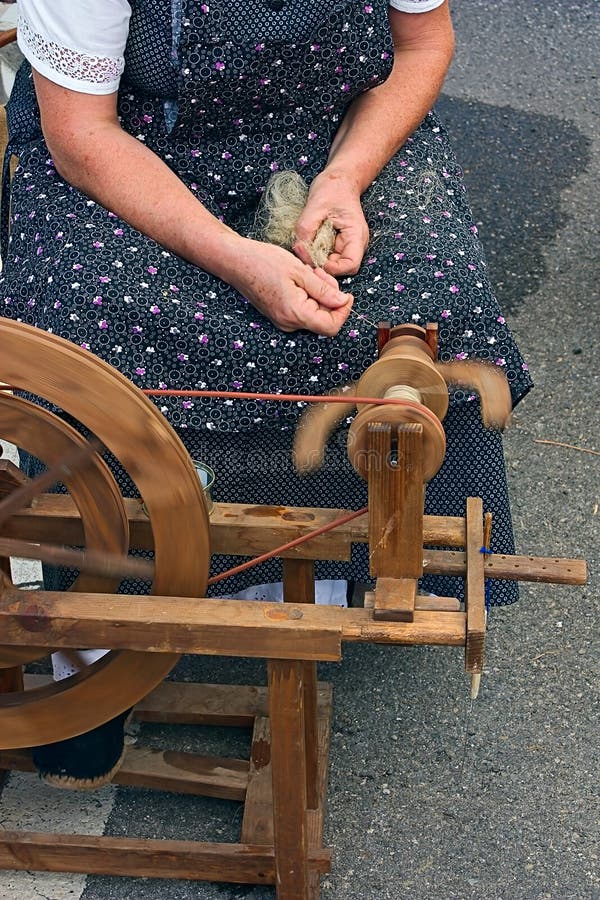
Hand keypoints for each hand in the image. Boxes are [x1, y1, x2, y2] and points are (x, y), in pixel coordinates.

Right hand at [224, 238, 353, 335]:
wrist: (235, 262)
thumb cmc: (264, 262)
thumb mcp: (300, 271)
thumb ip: (324, 290)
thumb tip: (343, 302)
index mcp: (295, 313)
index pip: (331, 327)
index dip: (344, 312)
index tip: (347, 294)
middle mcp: (289, 323)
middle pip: (324, 320)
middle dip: (330, 297)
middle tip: (320, 274)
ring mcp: (283, 321)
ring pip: (314, 314)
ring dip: (319, 294)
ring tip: (309, 272)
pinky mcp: (280, 315)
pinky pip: (303, 311)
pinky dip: (309, 296)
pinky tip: (301, 279)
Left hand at [293, 170, 368, 275]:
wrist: (338, 180)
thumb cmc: (333, 188)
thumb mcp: (315, 206)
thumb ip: (306, 230)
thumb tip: (300, 251)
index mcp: (356, 235)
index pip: (351, 265)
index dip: (333, 269)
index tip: (316, 260)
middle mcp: (354, 244)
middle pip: (340, 268)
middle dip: (322, 265)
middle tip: (305, 254)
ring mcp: (345, 244)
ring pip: (331, 263)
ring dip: (316, 258)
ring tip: (305, 245)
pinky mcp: (336, 243)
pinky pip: (325, 254)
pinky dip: (315, 252)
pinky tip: (308, 242)